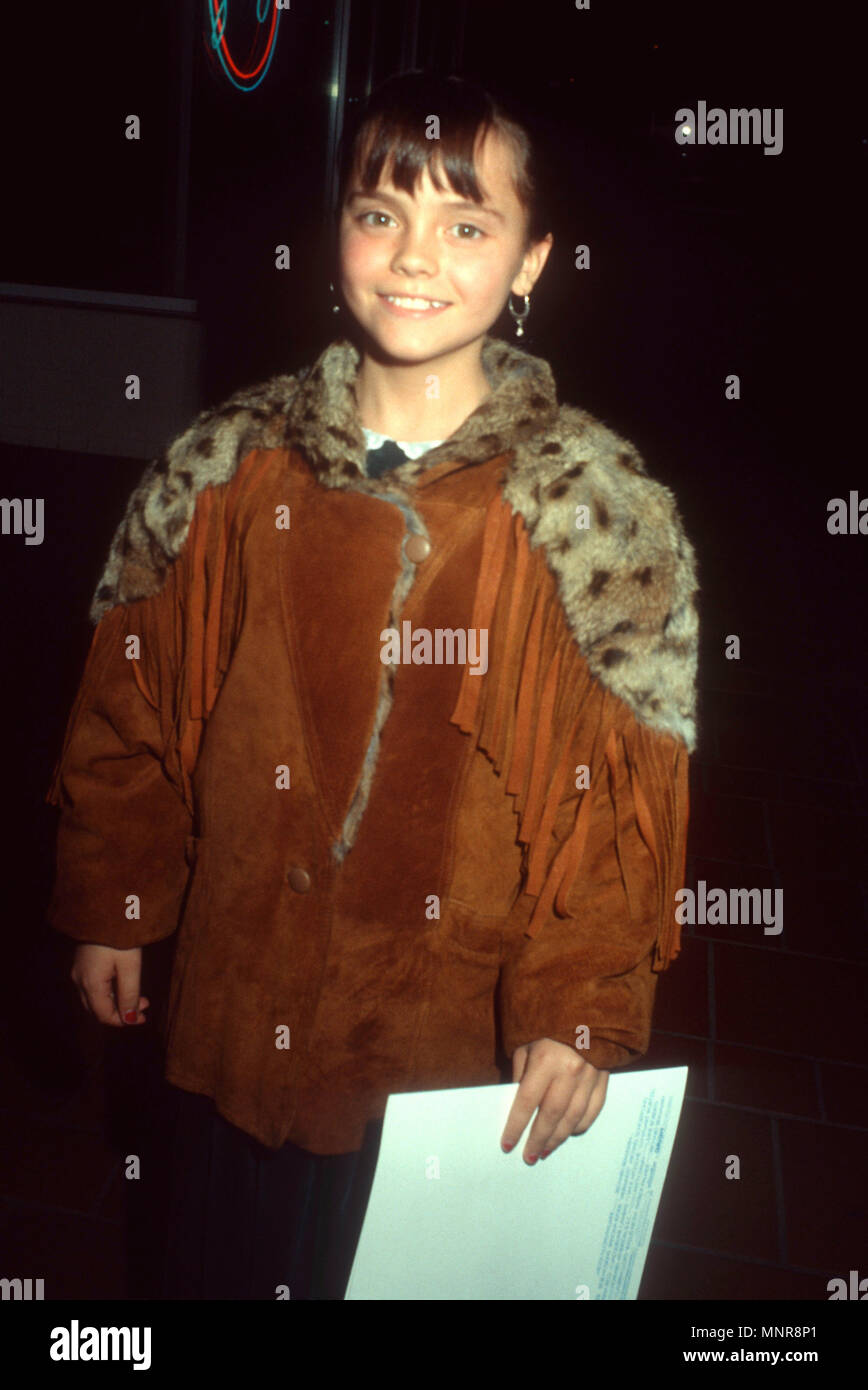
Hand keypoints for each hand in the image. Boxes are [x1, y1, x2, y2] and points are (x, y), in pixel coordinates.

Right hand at [71, 943, 149, 1026]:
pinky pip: (92, 986)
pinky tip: (123, 983)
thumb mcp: (130, 966)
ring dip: (115, 1002)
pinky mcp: (82, 962)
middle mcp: (79, 980)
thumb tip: (130, 1019)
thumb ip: (129, 994)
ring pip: (94, 998)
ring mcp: (78, 970)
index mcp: (90, 983)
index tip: (143, 1016)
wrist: (106, 906)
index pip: (104, 1015)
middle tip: (144, 1005)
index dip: (124, 1021)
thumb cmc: (120, 935)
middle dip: (121, 1012)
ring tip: (138, 995)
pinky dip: (108, 991)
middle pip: (97, 1009)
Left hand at [500, 1038, 608, 1163]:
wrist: (587, 1011)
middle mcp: (570, 1069)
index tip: (507, 1145)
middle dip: (538, 1139)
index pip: (527, 1101)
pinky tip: (568, 1134)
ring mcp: (590, 1074)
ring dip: (558, 1138)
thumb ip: (521, 1073)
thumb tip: (516, 1104)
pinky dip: (580, 1126)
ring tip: (544, 1151)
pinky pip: (593, 1110)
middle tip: (528, 1157)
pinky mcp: (604, 1077)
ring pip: (573, 1117)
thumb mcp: (526, 1044)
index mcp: (546, 1059)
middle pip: (552, 1114)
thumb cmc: (548, 1028)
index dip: (516, 1126)